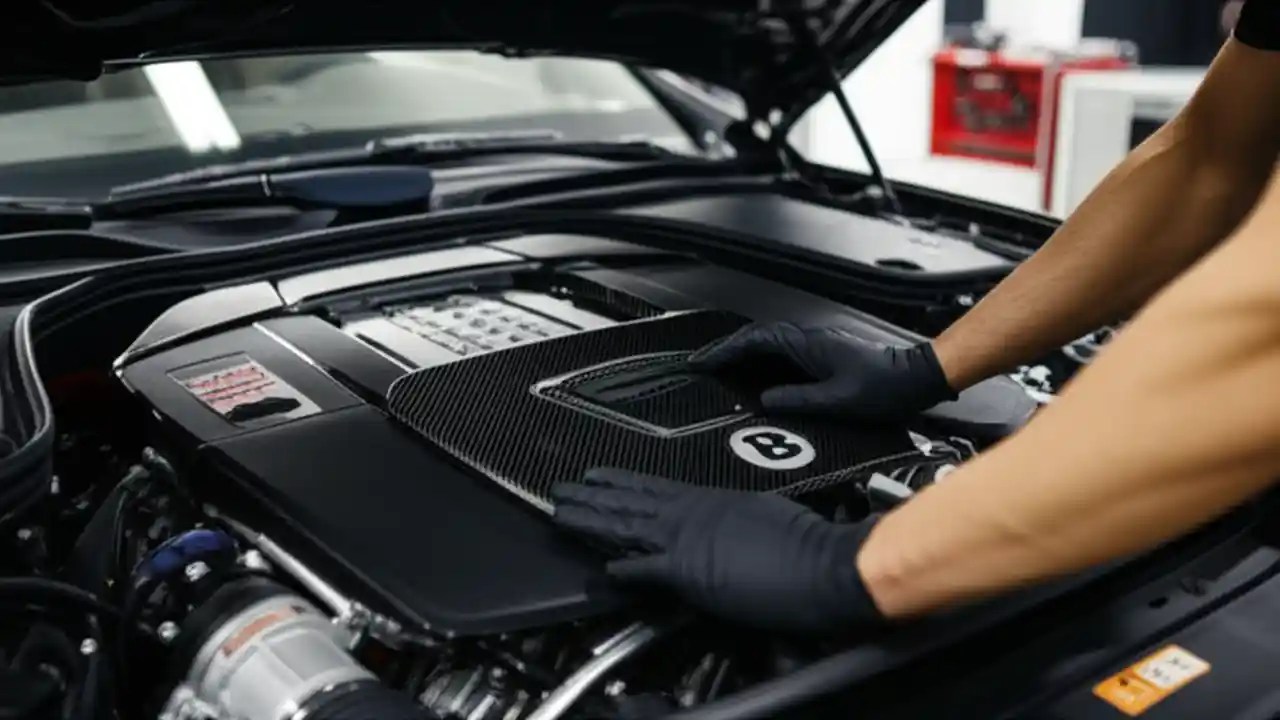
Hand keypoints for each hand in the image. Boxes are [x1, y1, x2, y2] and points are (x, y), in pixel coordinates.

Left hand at [551, 468, 883, 632]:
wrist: (825, 562)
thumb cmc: (807, 539)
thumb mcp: (765, 514)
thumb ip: (737, 519)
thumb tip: (730, 525)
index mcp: (711, 500)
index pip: (654, 488)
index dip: (620, 482)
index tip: (596, 475)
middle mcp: (693, 514)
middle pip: (630, 502)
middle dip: (592, 496)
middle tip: (560, 490)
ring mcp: (688, 541)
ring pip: (625, 525)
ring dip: (590, 520)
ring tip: (562, 513)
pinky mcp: (691, 572)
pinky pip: (646, 569)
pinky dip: (622, 569)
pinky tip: (602, 569)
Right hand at [689, 322, 956, 420]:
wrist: (916, 377)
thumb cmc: (884, 388)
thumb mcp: (839, 401)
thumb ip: (799, 400)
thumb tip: (765, 402)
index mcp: (808, 344)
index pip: (756, 341)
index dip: (726, 351)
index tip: (703, 363)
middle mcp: (809, 339)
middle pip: (757, 338)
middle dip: (727, 350)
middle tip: (703, 365)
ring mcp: (816, 345)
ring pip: (769, 344)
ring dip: (742, 354)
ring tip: (720, 370)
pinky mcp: (823, 354)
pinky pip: (782, 353)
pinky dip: (761, 361)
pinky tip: (755, 376)